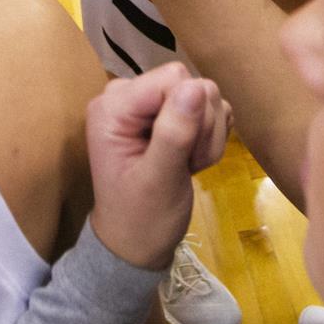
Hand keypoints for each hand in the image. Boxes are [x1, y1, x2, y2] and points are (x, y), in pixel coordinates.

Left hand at [85, 62, 230, 269]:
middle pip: (190, 83)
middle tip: (186, 163)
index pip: (173, 78)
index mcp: (113, 106)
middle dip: (201, 126)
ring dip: (208, 134)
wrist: (138, 245)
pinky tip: (193, 159)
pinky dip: (210, 135)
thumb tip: (197, 87)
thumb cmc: (141, 218)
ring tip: (187, 164)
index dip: (191, 113)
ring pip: (204, 95)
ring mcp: (149, 104)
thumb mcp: (158, 180)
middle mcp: (128, 96)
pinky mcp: (169, 114)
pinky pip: (208, 107)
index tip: (184, 153)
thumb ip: (174, 132)